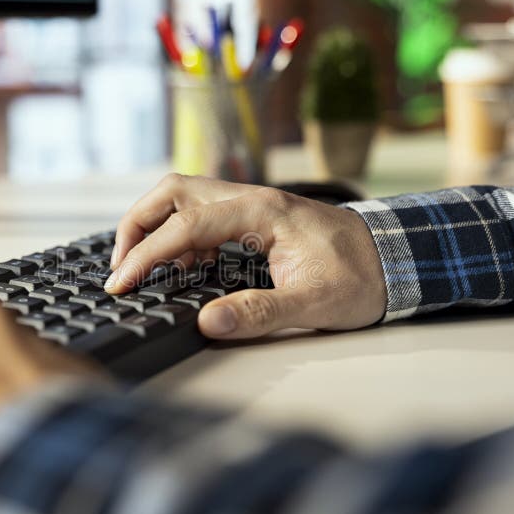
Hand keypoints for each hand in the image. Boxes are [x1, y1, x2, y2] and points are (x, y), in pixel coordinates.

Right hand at [106, 174, 387, 337]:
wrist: (394, 258)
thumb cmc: (362, 276)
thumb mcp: (315, 303)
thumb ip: (260, 312)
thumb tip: (209, 321)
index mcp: (263, 212)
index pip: (187, 224)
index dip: (147, 254)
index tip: (122, 282)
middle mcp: (252, 199)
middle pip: (174, 191)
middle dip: (137, 223)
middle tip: (119, 266)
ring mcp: (251, 205)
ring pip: (184, 198)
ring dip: (152, 226)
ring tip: (136, 267)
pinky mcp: (253, 218)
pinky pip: (201, 216)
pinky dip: (176, 236)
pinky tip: (175, 266)